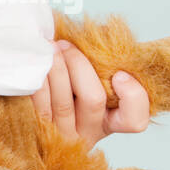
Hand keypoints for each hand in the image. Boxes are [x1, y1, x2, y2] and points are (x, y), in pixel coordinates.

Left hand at [30, 39, 150, 149]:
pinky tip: (36, 66)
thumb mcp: (93, 82)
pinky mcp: (39, 132)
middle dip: (80, 67)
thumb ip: (104, 66)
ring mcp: (63, 136)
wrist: (35, 112)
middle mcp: (89, 133)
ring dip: (56, 70)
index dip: (132, 96)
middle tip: (66, 45)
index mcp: (111, 121)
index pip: (134, 121)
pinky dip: (39, 84)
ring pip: (62, 104)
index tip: (120, 74)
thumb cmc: (69, 88)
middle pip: (93, 100)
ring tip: (49, 49)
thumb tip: (103, 34)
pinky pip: (39, 108)